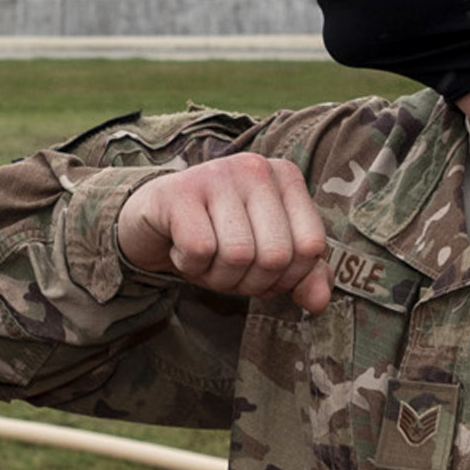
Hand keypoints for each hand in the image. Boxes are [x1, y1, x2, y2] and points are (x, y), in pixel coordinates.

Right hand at [116, 154, 330, 312]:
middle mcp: (255, 167)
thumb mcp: (263, 256)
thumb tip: (318, 303)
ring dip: (217, 276)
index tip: (260, 273)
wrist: (150, 223)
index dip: (287, 277)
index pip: (311, 245)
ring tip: (204, 261)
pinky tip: (180, 250)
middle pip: (275, 255)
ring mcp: (217, 174)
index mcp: (286, 177)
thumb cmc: (215, 237)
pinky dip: (190, 266)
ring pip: (238, 255)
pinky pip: (200, 250)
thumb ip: (301, 275)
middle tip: (226, 271)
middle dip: (250, 282)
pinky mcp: (179, 191)